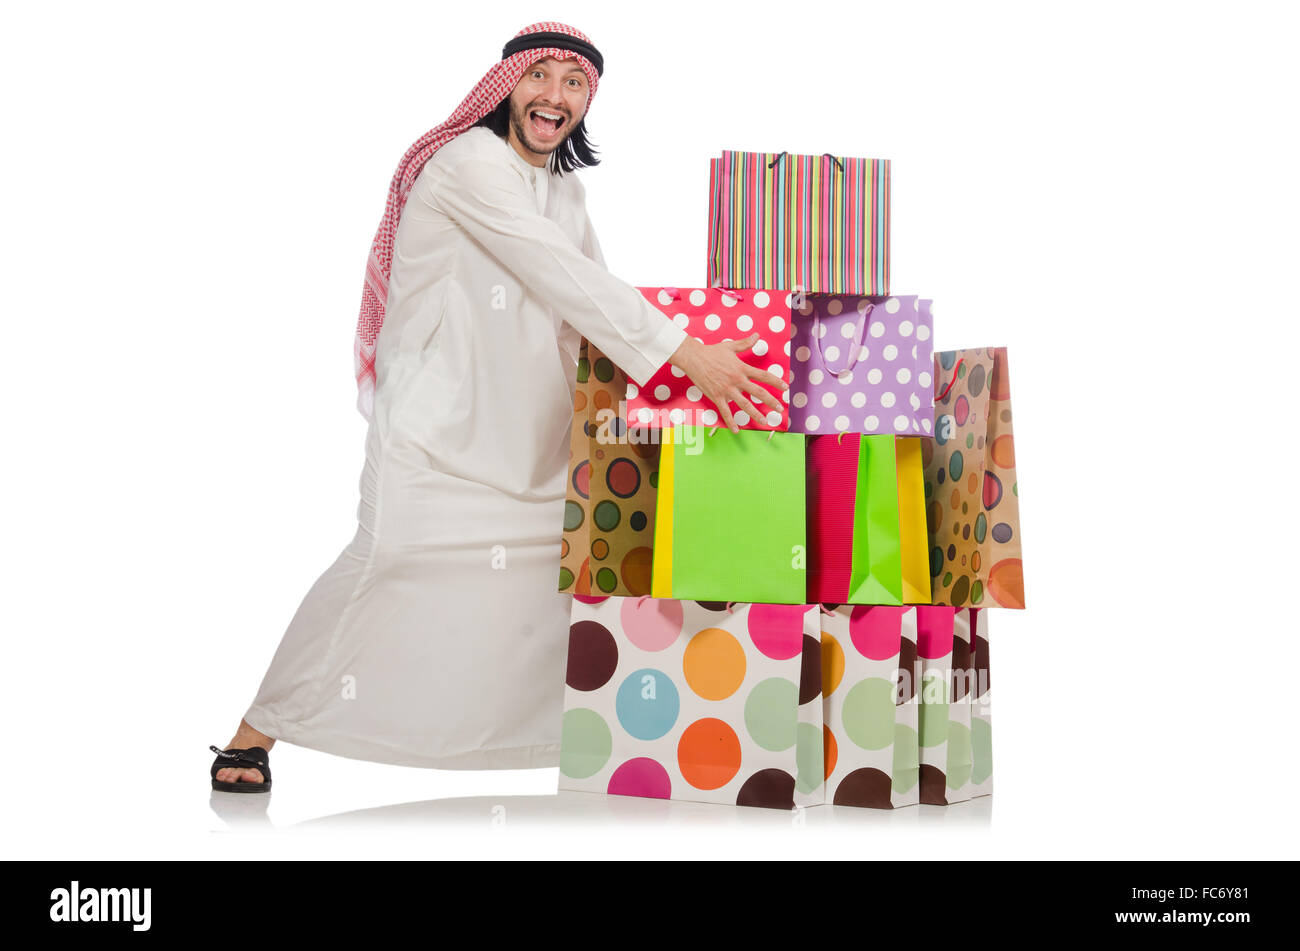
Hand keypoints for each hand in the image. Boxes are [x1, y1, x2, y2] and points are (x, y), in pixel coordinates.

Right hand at [668, 333, 788, 433]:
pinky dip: (731, 421)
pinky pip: (725, 411)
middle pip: (758, 392)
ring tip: (764, 422)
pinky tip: (736, 430)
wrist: (693, 358)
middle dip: (770, 401)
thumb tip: (757, 335)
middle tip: (779, 409)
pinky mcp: (716, 396)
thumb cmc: (711, 352)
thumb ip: (745, 343)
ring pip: (744, 404)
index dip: (775, 381)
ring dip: (755, 414)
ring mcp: (727, 390)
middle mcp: (737, 380)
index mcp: (741, 368)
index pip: (763, 375)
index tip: (785, 387)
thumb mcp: (730, 346)